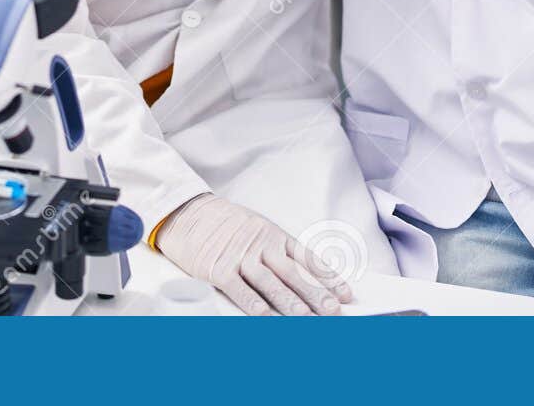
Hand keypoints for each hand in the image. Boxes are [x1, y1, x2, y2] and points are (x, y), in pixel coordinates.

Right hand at [155, 193, 352, 315]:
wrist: (187, 213)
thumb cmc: (225, 224)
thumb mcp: (257, 228)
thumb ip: (278, 250)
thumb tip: (305, 276)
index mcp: (274, 235)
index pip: (307, 258)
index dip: (328, 277)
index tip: (346, 295)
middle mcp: (261, 244)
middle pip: (293, 274)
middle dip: (316, 295)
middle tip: (334, 312)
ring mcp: (240, 256)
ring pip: (271, 284)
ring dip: (290, 304)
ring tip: (307, 319)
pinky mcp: (218, 268)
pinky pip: (239, 290)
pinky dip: (253, 304)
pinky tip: (266, 317)